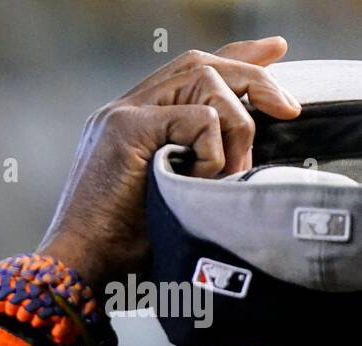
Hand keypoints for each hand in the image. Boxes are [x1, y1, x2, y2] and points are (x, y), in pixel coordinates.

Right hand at [36, 37, 300, 291]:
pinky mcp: (127, 130)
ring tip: (231, 171)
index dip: (233, 63)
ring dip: (234, 125)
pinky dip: (213, 152)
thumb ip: (189, 164)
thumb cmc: (123, 250)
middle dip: (253, 77)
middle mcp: (120, 110)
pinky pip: (201, 118)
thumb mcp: (168, 197)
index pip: (185, 73)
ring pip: (205, 81)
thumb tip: (241, 155)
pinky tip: (200, 181)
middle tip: (286, 108)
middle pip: (199, 64)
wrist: (80, 268)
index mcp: (127, 123)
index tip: (273, 57)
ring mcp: (121, 116)